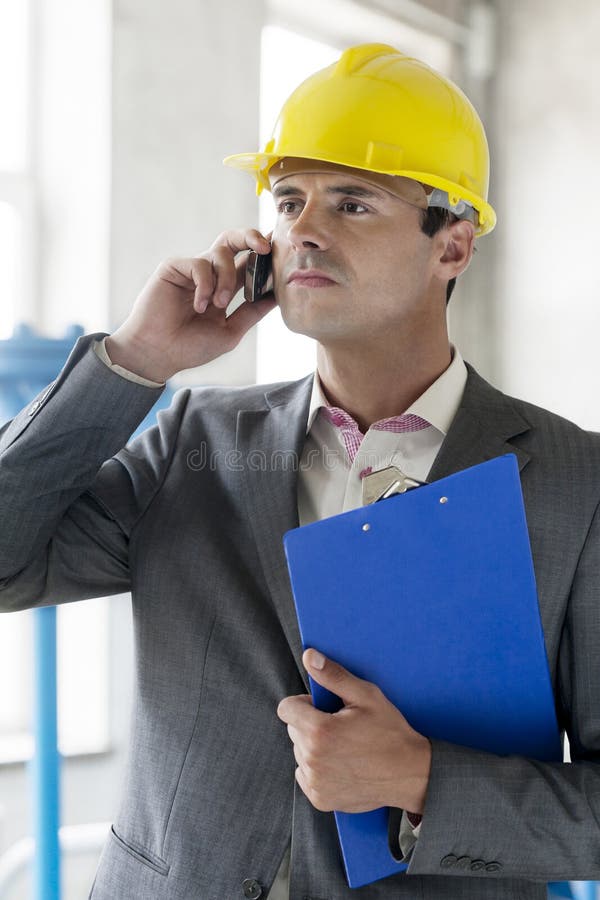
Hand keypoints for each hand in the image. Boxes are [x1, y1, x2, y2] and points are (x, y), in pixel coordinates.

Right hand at [105, 229, 276, 381]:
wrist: (158, 354)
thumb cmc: (191, 348)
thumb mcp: (230, 332)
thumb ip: (252, 313)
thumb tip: (277, 296)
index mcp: (223, 288)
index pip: (247, 264)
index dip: (264, 256)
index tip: (281, 253)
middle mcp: (208, 275)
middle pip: (232, 242)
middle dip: (251, 237)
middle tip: (266, 247)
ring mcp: (191, 270)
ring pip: (220, 253)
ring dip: (227, 279)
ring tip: (218, 304)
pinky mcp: (173, 268)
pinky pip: (199, 264)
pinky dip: (205, 285)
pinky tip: (199, 306)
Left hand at [277, 649, 430, 813]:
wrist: (411, 774)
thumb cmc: (390, 732)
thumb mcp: (366, 696)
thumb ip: (333, 676)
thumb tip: (309, 656)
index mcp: (320, 731)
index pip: (286, 709)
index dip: (304, 704)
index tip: (322, 707)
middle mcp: (313, 759)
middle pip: (294, 730)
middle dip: (311, 724)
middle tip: (340, 727)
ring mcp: (316, 782)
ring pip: (300, 753)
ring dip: (314, 747)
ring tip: (344, 747)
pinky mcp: (321, 799)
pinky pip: (306, 775)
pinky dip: (318, 769)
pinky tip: (342, 764)